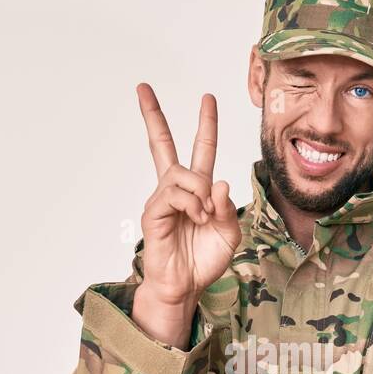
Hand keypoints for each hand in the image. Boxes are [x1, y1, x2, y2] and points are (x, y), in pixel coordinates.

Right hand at [133, 84, 240, 346]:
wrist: (186, 286)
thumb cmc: (205, 260)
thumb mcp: (230, 232)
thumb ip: (228, 207)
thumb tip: (220, 182)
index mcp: (198, 190)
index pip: (201, 149)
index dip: (205, 124)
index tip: (207, 97)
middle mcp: (177, 190)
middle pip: (162, 144)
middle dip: (153, 115)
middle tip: (142, 87)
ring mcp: (162, 199)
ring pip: (181, 174)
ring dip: (200, 192)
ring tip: (204, 216)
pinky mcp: (152, 213)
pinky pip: (174, 194)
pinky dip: (192, 204)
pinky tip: (196, 218)